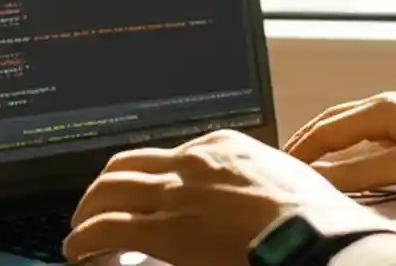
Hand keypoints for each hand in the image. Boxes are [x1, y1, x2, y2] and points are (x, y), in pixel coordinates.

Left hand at [65, 130, 386, 264]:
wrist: (316, 237)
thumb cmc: (314, 219)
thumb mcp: (284, 185)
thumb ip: (255, 186)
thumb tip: (249, 206)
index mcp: (225, 147)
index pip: (169, 154)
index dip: (148, 175)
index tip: (144, 192)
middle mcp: (195, 162)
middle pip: (128, 164)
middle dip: (106, 186)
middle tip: (97, 206)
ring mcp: (178, 194)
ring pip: (110, 190)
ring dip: (88, 209)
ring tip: (80, 230)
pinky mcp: (166, 231)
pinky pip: (107, 228)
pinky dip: (85, 237)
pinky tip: (79, 249)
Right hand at [285, 92, 395, 199]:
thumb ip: (361, 173)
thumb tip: (319, 178)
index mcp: (384, 108)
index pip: (326, 128)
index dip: (298, 148)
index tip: (275, 166)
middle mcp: (391, 109)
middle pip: (334, 124)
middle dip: (306, 142)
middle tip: (281, 163)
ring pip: (352, 133)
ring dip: (327, 148)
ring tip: (307, 166)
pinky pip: (370, 144)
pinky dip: (349, 155)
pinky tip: (350, 170)